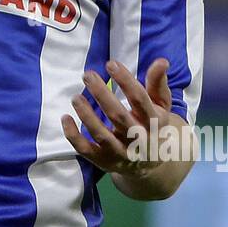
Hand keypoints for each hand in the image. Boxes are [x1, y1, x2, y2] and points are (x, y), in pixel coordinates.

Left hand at [60, 58, 187, 178]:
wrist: (152, 165)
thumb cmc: (153, 125)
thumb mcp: (160, 105)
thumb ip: (158, 83)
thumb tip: (161, 61)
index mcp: (154, 122)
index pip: (140, 99)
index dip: (126, 81)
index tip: (111, 64)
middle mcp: (138, 139)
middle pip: (119, 116)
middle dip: (102, 94)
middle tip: (88, 75)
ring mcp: (121, 152)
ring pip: (102, 135)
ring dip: (87, 116)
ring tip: (75, 97)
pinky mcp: (104, 161)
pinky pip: (86, 151)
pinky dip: (74, 136)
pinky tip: (65, 118)